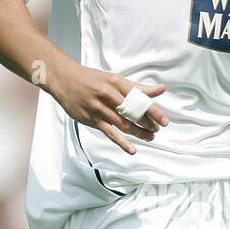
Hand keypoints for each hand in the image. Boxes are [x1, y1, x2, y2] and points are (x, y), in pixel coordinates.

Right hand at [47, 54, 167, 155]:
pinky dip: (122, 142)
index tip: (164, 121)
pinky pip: (110, 133)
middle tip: (157, 129)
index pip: (141, 99)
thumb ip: (138, 88)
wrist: (65, 79)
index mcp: (117, 83)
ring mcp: (100, 108)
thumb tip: (161, 89)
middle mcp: (109, 95)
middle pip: (134, 113)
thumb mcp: (115, 79)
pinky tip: (132, 149)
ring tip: (150, 137)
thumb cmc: (92, 79)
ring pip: (124, 124)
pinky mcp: (92, 119)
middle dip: (148, 123)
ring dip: (139, 133)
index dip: (154, 112)